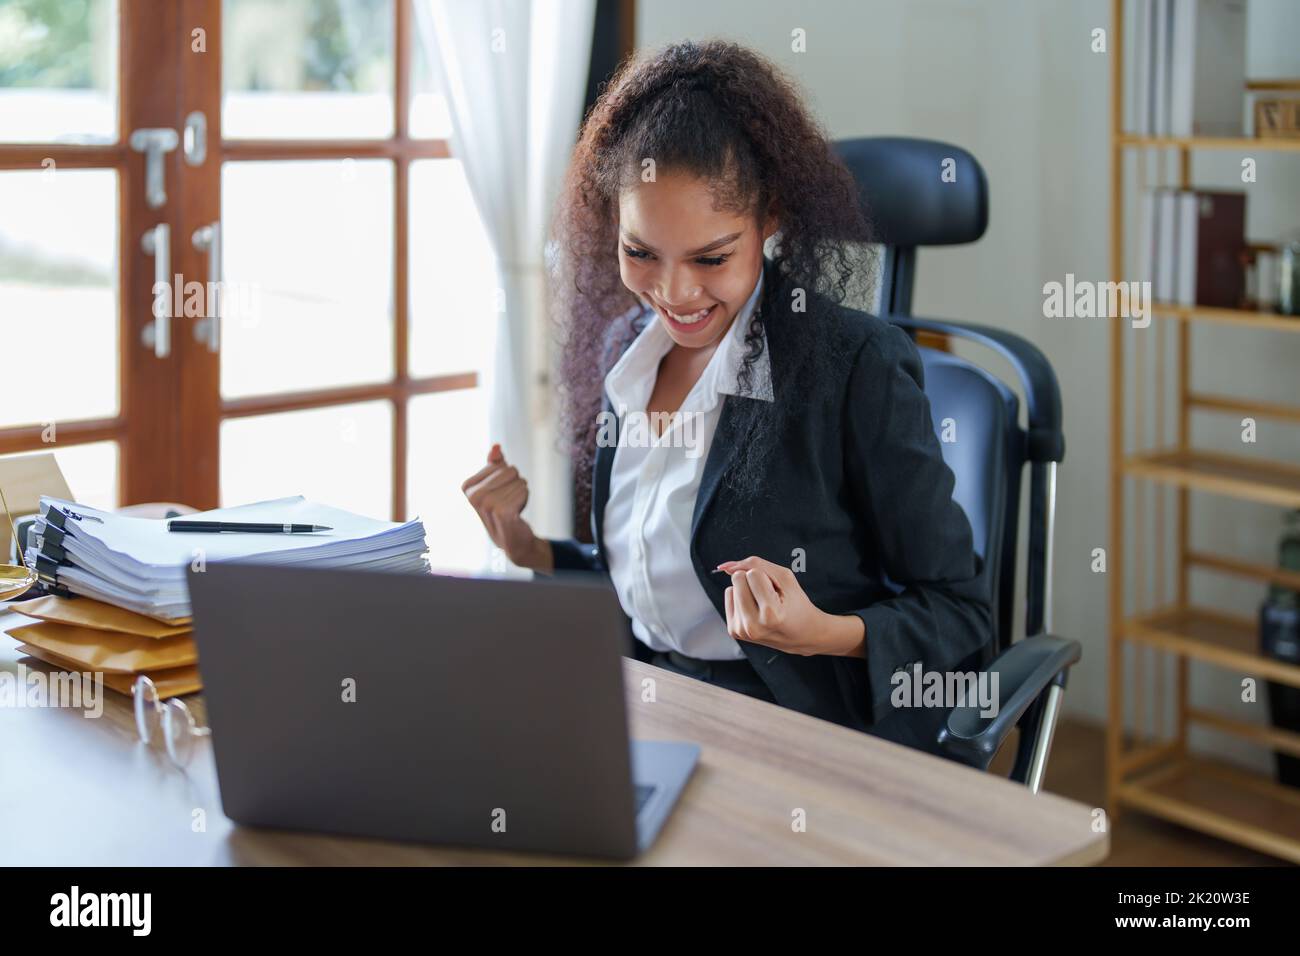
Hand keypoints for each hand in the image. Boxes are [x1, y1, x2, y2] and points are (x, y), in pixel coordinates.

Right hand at [461, 444, 551, 571]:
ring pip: (519, 481)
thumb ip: (495, 464)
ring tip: (513, 508)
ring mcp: (487, 505)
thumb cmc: (504, 509)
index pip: (501, 464)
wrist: (512, 540)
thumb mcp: (496, 484)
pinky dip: (524, 499)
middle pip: (511, 470)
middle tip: (509, 501)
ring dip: (521, 493)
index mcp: (467, 486)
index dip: (508, 476)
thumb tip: (496, 447)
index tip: (501, 493)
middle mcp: (474, 496)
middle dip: (516, 483)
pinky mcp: (502, 513)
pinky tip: (517, 512)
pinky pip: (523, 492)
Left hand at [718, 556, 864, 657]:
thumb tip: (725, 567)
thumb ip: (756, 564)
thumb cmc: (796, 604)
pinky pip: (728, 597)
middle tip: (769, 597)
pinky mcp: (734, 631)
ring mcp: (741, 631)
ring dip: (747, 591)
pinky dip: (741, 599)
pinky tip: (755, 610)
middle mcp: (753, 626)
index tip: (776, 591)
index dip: (766, 577)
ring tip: (764, 606)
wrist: (801, 634)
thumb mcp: (785, 578)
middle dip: (753, 581)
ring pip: (731, 588)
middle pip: (737, 579)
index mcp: (770, 614)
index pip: (752, 573)